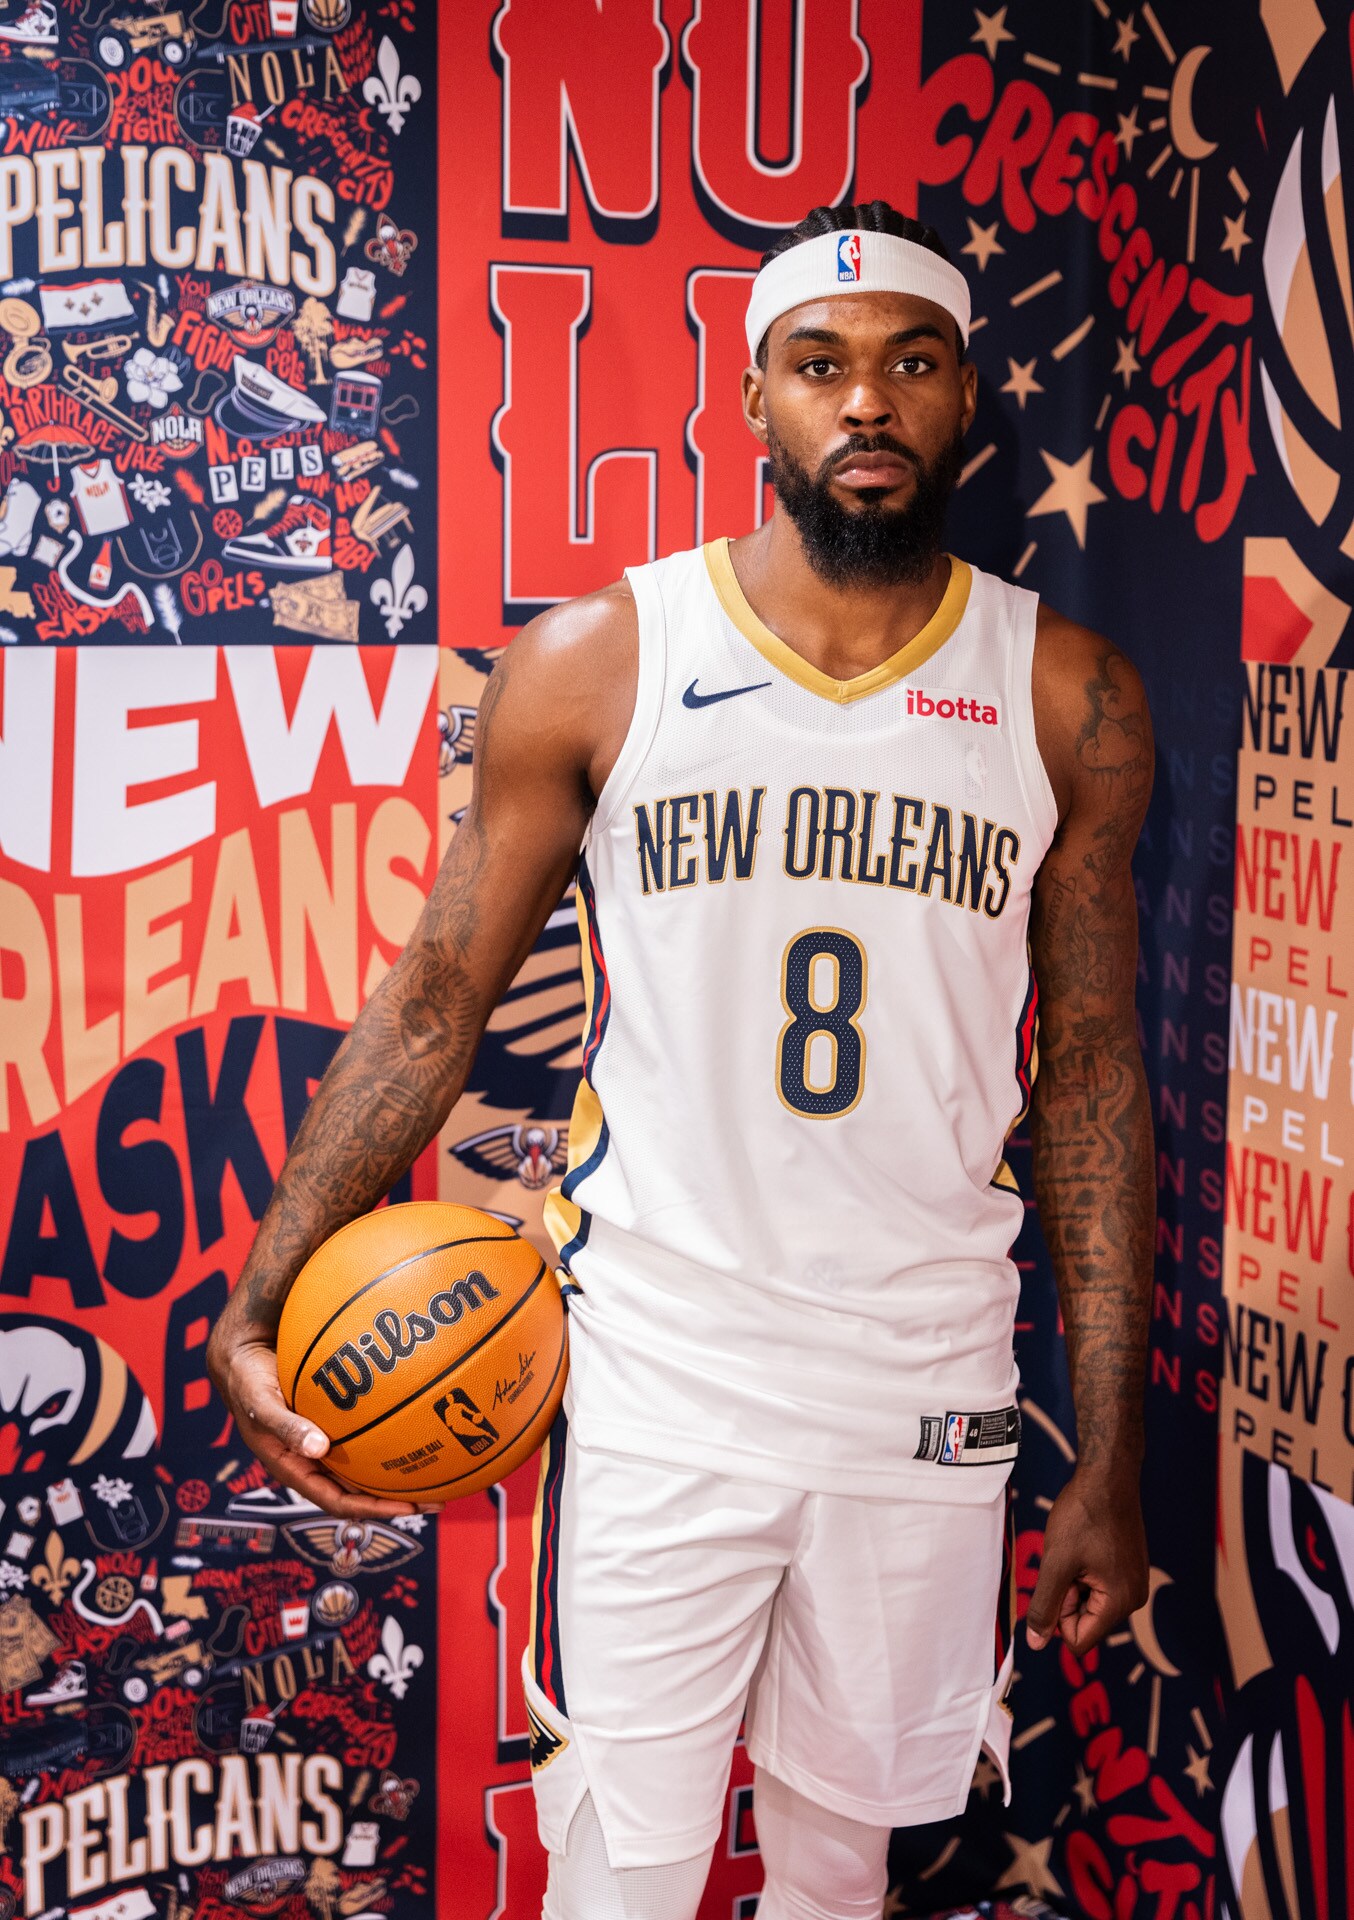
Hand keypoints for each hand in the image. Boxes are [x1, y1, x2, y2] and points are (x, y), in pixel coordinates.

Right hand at [207, 1331, 425, 1521]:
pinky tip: (416, 1424)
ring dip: (396, 1472)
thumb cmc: (249, 1384)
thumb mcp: (262, 1406)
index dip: (372, 1509)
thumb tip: (319, 1449)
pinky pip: (363, 1435)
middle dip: (396, 1498)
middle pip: (358, 1491)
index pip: (338, 1501)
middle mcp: (313, 1462)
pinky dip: (388, 1435)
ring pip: (364, 1466)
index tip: (407, 1508)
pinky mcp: (331, 1422)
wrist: (244, 1359)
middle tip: (437, 1498)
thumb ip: (286, 1427)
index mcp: (295, 1469)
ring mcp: (324, 1444)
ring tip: (437, 1469)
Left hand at [1025, 1468, 1147, 1653]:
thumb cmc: (1083, 1516)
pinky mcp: (1129, 1568)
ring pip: (1089, 1602)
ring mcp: (1133, 1583)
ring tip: (1076, 1550)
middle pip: (1085, 1622)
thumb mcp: (1056, 1564)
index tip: (1059, 1579)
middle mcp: (1133, 1599)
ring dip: (1073, 1581)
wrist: (1108, 1477)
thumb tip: (1036, 1643)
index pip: (1079, 1640)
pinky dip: (1083, 1571)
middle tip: (1068, 1560)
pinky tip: (1084, 1545)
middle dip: (1067, 1595)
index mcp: (1120, 1603)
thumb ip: (1045, 1607)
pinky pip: (1098, 1586)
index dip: (1057, 1616)